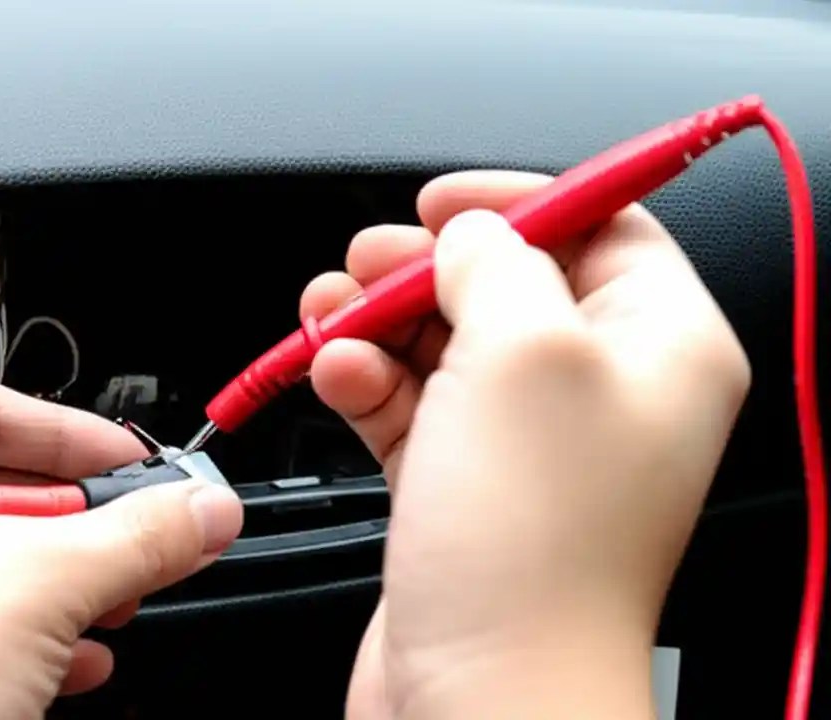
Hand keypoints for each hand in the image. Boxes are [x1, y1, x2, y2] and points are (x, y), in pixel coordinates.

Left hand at [0, 376, 242, 718]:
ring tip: (115, 606)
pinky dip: (17, 638)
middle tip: (142, 540)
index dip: (77, 437)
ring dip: (57, 589)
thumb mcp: (40, 580)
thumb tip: (203, 511)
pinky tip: (73, 663)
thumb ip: (138, 536)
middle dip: (76, 527)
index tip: (140, 466)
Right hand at [301, 171, 749, 718]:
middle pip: (507, 284)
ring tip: (330, 318)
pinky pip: (413, 405)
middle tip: (367, 264)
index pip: (602, 227)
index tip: (442, 203)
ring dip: (379, 322)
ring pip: (445, 343)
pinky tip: (337, 377)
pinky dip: (369, 382)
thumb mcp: (522, 350)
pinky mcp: (464, 486)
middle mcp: (601, 393)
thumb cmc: (529, 540)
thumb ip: (496, 261)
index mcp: (660, 346)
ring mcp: (529, 445)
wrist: (483, 688)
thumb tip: (468, 237)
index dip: (520, 202)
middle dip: (425, 267)